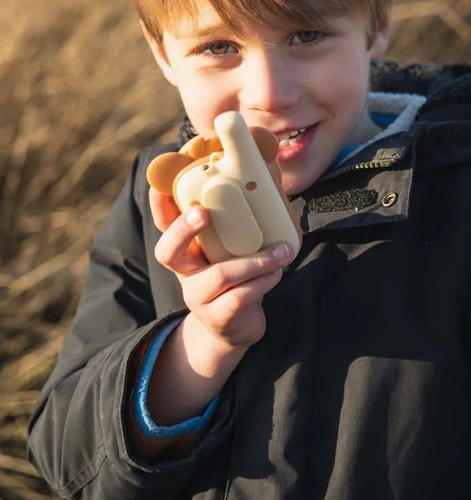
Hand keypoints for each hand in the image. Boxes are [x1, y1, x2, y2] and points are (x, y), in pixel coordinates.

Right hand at [150, 188, 291, 352]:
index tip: (160, 185)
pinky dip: (263, 282)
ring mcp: (198, 296)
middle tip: (203, 213)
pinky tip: (277, 272)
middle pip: (168, 251)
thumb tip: (269, 170)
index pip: (163, 223)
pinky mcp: (218, 317)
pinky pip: (240, 297)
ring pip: (220, 274)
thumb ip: (240, 219)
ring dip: (256, 261)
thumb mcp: (231, 248)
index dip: (159, 204)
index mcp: (186, 248)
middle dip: (184, 229)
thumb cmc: (236, 276)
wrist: (233, 329)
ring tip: (282, 251)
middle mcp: (185, 271)